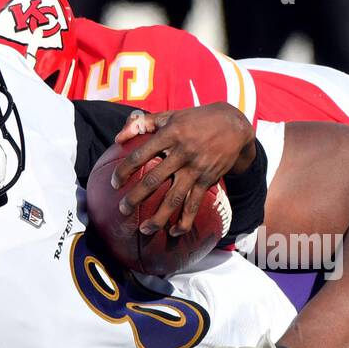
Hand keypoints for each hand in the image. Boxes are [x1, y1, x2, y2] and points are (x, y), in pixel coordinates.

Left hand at [112, 103, 253, 236]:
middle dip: (135, 198)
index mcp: (169, 134)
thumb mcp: (170, 115)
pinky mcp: (207, 180)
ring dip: (158, 217)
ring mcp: (195, 169)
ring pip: (174, 198)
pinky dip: (185, 221)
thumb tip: (117, 138)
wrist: (233, 126)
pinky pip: (194, 204)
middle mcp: (182, 153)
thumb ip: (142, 123)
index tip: (115, 183)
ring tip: (144, 230)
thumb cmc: (196, 119)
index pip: (140, 155)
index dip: (125, 170)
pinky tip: (175, 232)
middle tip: (122, 210)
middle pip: (153, 180)